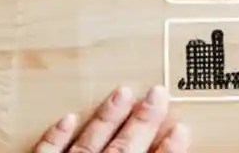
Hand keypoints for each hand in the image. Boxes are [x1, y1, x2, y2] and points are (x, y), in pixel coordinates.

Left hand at [34, 86, 189, 152]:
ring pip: (90, 143)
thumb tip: (170, 145)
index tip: (182, 129)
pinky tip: (66, 117)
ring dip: (107, 118)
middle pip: (125, 148)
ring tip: (121, 92)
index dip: (169, 148)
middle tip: (157, 93)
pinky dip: (56, 137)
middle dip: (143, 121)